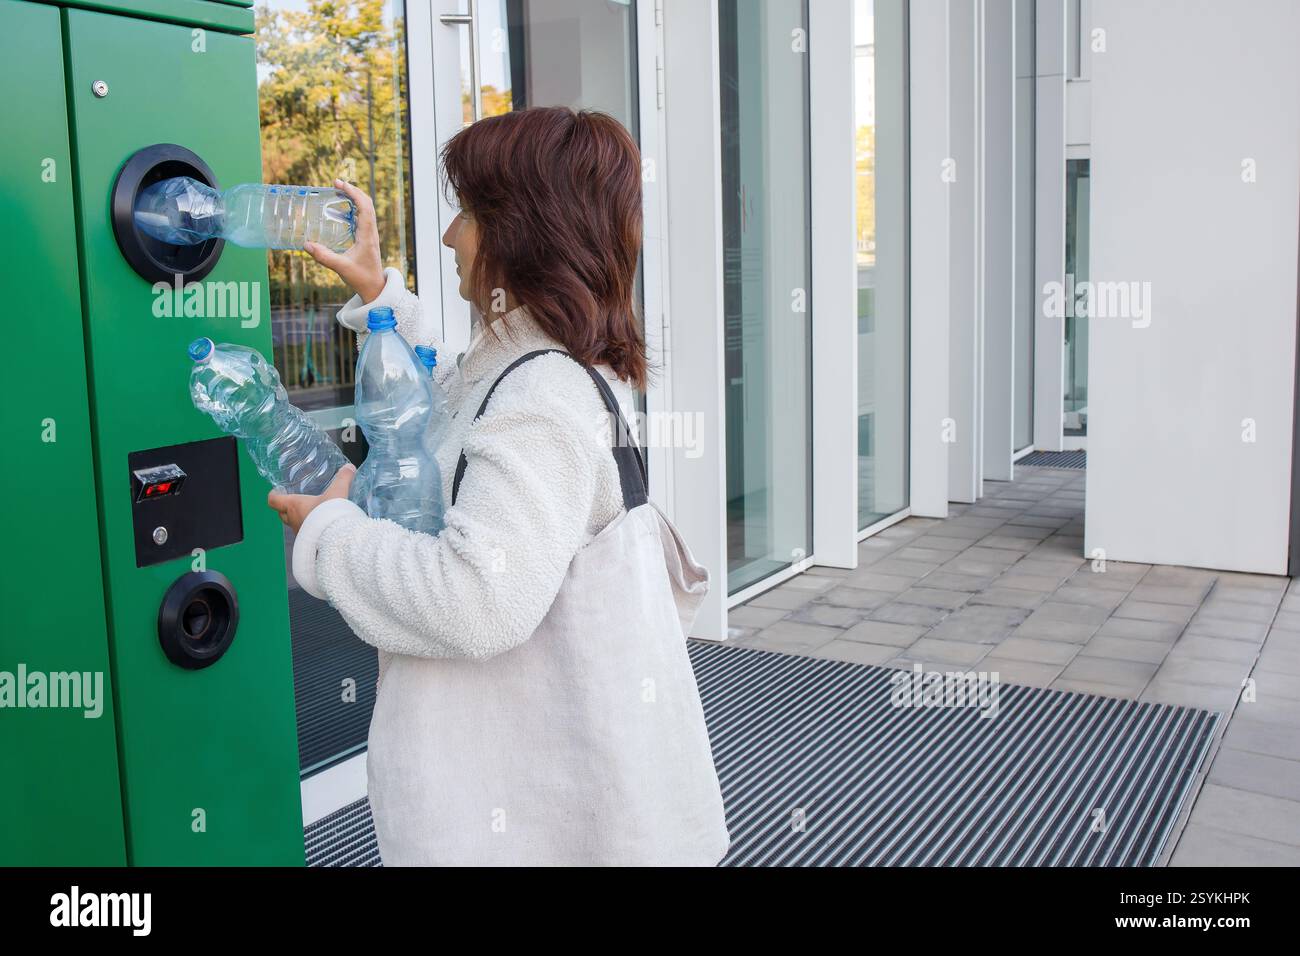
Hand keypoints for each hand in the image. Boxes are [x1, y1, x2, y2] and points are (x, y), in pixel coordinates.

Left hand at [267, 464, 355, 533]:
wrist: (336, 538)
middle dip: (284, 508)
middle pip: (281, 513)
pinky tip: (319, 527)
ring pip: (292, 524)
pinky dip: (308, 530)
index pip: (273, 500)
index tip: (277, 491)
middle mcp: (293, 519)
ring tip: (309, 514)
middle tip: (293, 502)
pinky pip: (303, 534)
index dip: (273, 495)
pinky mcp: (308, 542)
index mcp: (294, 505)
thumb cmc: (330, 514)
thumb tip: (349, 468)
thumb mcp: (338, 492)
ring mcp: (299, 532)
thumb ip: (343, 478)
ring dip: (298, 519)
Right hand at [304, 179, 384, 301]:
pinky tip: (343, 209)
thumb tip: (306, 245)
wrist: (374, 288)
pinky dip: (355, 207)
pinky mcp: (368, 238)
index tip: (340, 184)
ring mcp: (371, 234)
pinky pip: (364, 217)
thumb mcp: (341, 268)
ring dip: (355, 197)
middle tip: (336, 183)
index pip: (364, 207)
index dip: (353, 193)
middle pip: (367, 203)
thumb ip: (324, 257)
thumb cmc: (361, 278)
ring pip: (367, 209)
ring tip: (339, 190)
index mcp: (368, 236)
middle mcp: (372, 232)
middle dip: (353, 190)